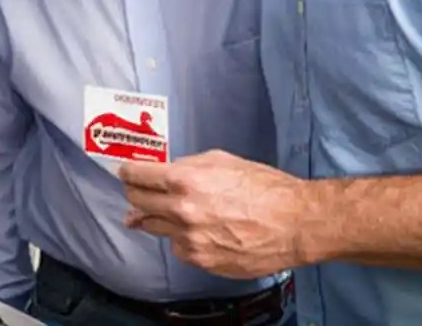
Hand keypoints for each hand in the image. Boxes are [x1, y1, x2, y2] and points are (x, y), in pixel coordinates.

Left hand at [118, 149, 311, 278]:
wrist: (296, 224)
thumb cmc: (264, 188)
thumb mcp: (221, 161)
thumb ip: (185, 165)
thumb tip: (160, 173)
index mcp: (184, 180)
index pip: (136, 175)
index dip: (128, 172)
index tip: (126, 172)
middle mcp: (181, 211)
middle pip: (137, 201)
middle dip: (136, 193)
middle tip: (140, 190)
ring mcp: (189, 238)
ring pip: (153, 226)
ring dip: (156, 216)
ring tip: (171, 211)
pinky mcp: (200, 259)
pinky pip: (177, 247)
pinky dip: (181, 238)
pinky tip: (198, 231)